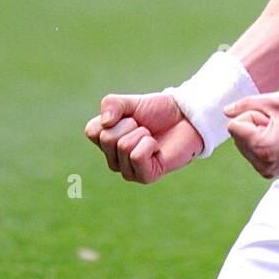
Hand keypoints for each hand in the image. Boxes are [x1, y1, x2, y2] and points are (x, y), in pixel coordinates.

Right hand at [84, 92, 203, 184]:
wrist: (186, 117)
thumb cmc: (158, 111)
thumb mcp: (131, 102)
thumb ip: (112, 105)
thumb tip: (105, 124)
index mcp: (105, 142)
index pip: (92, 131)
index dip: (114, 117)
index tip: (130, 117)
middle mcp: (113, 159)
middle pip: (107, 138)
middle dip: (129, 125)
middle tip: (144, 127)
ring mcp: (128, 170)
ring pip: (123, 146)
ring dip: (142, 134)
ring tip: (151, 136)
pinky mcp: (145, 177)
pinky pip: (137, 156)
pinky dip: (149, 144)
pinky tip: (157, 148)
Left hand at [224, 92, 278, 177]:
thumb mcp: (277, 101)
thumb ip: (246, 104)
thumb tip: (225, 112)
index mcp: (263, 148)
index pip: (234, 125)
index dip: (253, 114)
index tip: (275, 117)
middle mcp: (264, 164)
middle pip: (238, 136)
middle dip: (255, 124)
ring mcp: (268, 170)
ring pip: (245, 144)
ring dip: (259, 133)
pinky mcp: (273, 171)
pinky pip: (254, 151)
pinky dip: (264, 142)